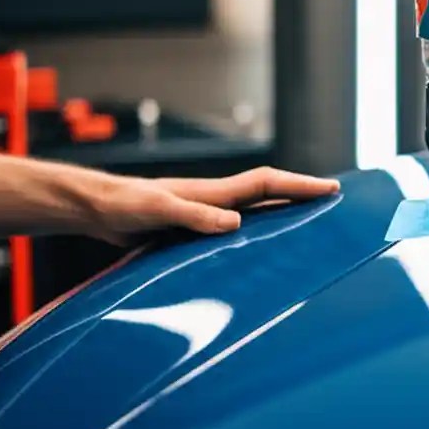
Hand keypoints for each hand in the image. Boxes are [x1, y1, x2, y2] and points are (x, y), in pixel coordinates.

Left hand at [88, 167, 339, 244]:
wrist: (94, 208)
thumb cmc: (121, 206)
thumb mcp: (158, 210)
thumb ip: (194, 215)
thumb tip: (237, 223)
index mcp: (211, 193)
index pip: (265, 184)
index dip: (300, 185)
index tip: (331, 188)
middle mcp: (214, 199)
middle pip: (268, 191)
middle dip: (302, 191)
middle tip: (334, 197)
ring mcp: (204, 212)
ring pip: (255, 207)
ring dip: (283, 207)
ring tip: (310, 217)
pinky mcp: (193, 227)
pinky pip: (237, 224)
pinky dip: (258, 226)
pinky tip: (260, 244)